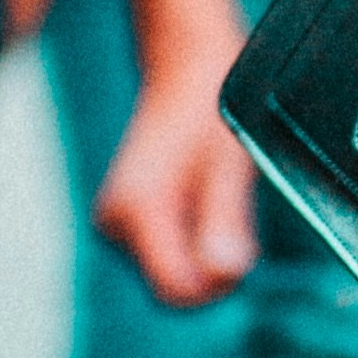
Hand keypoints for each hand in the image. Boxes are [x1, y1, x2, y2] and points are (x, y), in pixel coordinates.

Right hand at [98, 45, 259, 307]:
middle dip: (212, 265)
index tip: (242, 244)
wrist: (186, 68)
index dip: (218, 282)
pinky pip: (169, 257)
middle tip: (231, 208)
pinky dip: (194, 240)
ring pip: (172, 274)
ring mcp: (115, 224)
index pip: (176, 289)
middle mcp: (114, 221)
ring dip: (203, 251)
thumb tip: (225, 272)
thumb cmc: (213, 105)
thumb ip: (225, 216)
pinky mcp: (125, 224)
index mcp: (136, 207)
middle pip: (174, 285)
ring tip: (216, 194)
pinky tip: (202, 198)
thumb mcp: (231, 159)